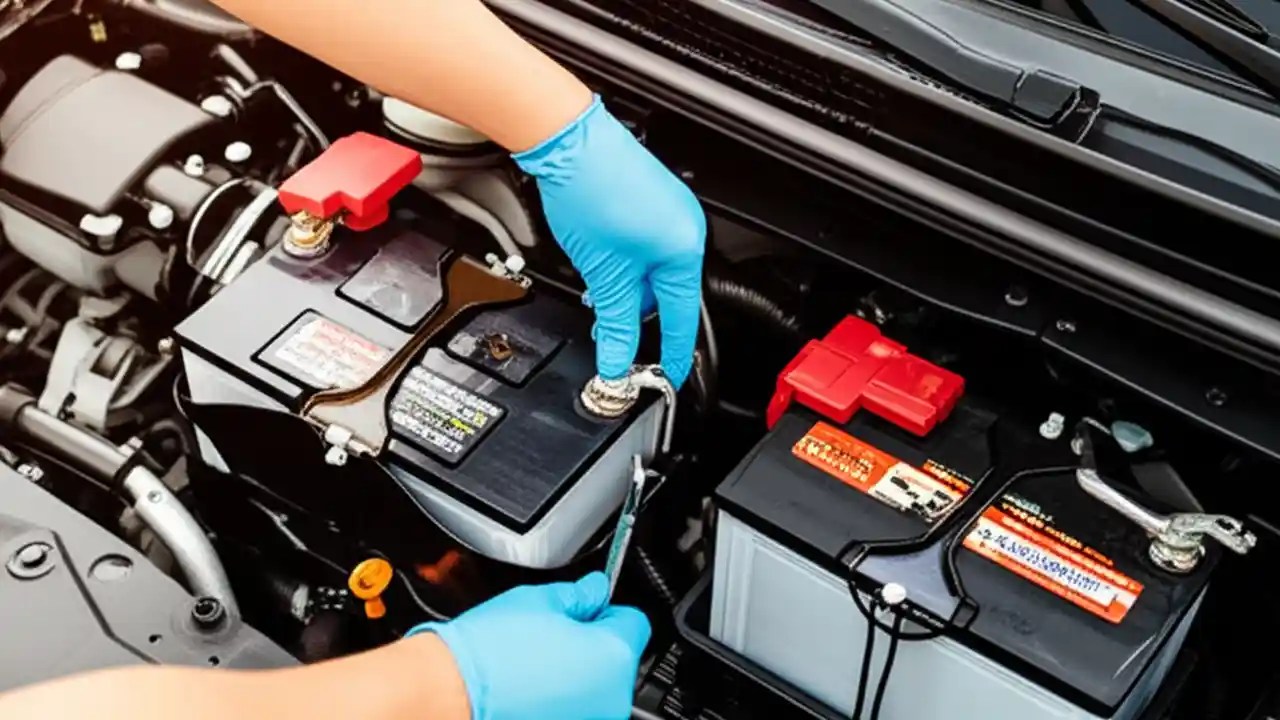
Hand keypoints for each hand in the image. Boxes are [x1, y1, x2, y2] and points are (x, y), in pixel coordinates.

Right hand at [408, 573, 650, 719]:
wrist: (451, 693)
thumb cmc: (491, 652)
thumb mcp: (542, 600)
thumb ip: (582, 594)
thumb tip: (596, 591)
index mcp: (615, 656)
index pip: (635, 622)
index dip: (608, 610)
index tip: (588, 609)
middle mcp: (613, 699)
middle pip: (617, 658)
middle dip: (592, 643)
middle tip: (552, 635)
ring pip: (597, 687)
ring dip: (577, 675)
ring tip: (536, 664)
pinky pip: (578, 709)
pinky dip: (562, 700)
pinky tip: (532, 689)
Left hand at [514, 95, 705, 386]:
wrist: (567, 138)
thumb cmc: (590, 189)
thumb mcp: (603, 273)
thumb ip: (615, 324)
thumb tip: (616, 359)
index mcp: (685, 250)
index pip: (681, 320)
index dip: (672, 355)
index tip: (665, 380)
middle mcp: (685, 230)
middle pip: (665, 296)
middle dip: (635, 318)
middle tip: (611, 340)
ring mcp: (669, 212)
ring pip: (651, 272)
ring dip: (625, 291)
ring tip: (598, 297)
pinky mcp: (650, 201)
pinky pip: (644, 249)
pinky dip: (624, 266)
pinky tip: (600, 267)